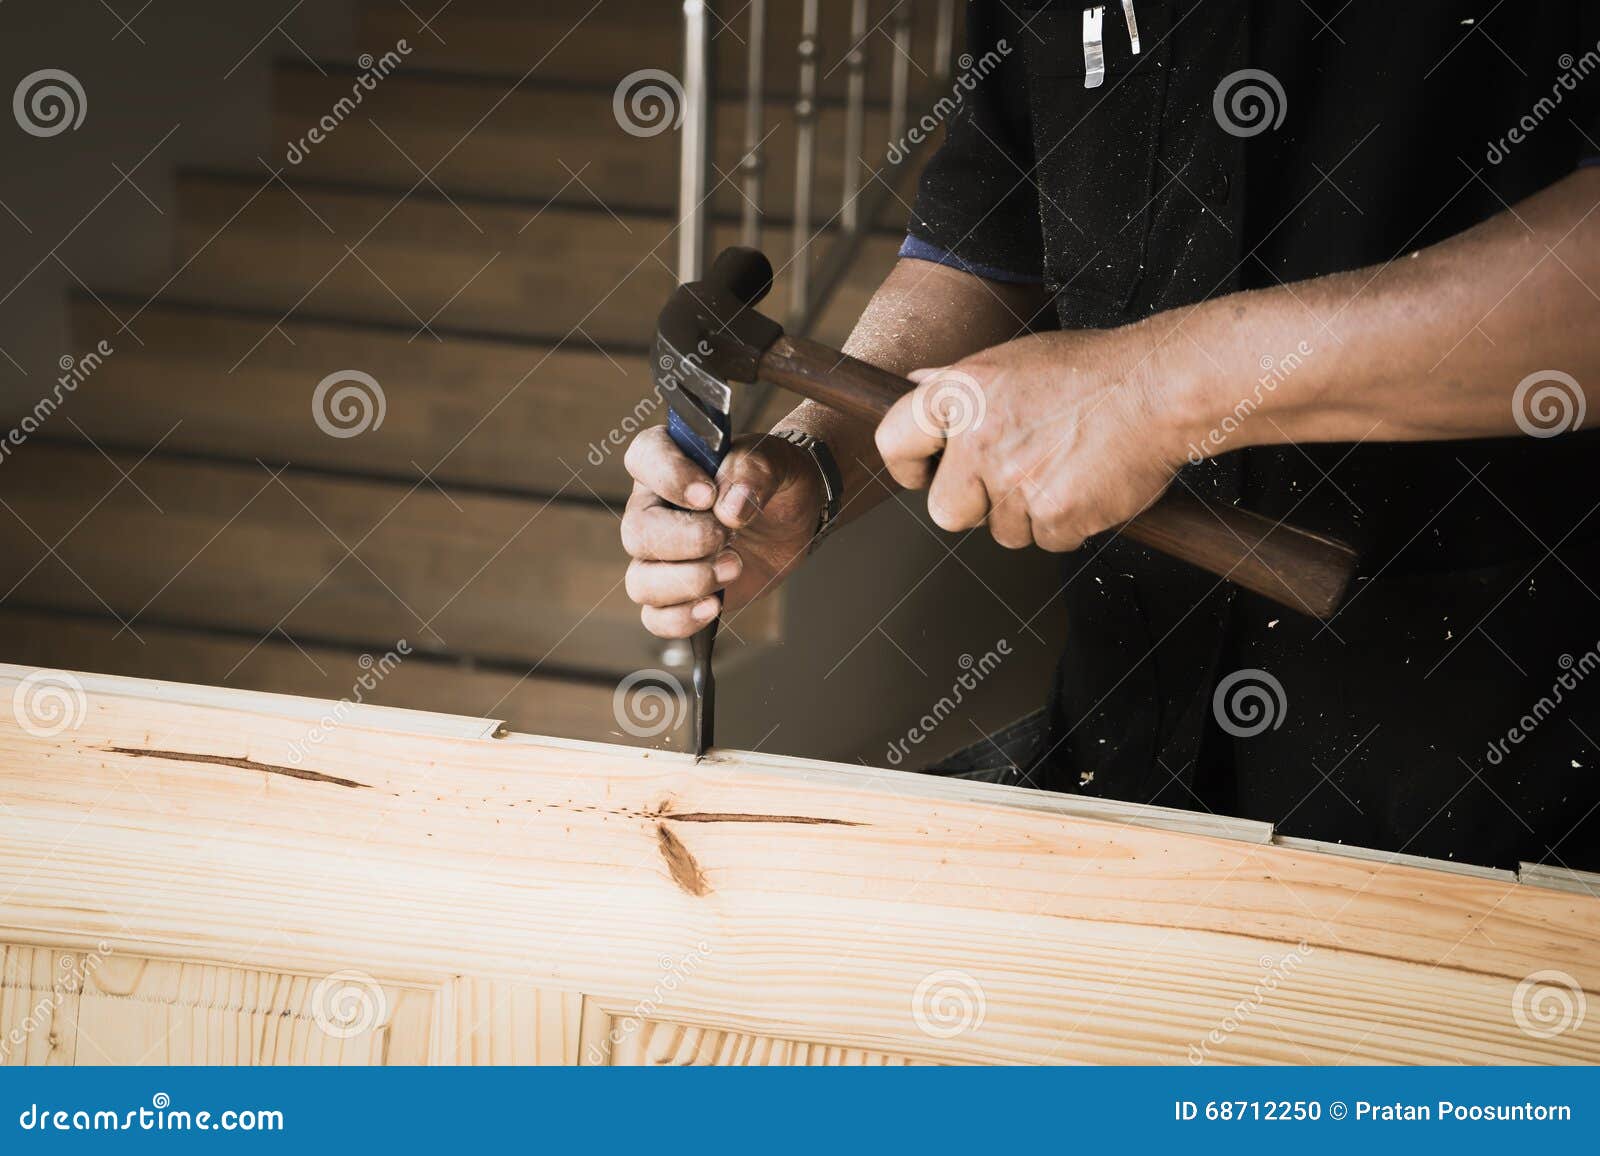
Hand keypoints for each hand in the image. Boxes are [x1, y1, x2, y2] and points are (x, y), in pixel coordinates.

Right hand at [621, 426, 823, 637]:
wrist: (791, 518)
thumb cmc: (774, 481)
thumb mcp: (777, 461)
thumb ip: (755, 472)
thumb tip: (731, 507)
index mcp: (670, 460)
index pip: (644, 458)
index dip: (670, 478)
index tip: (709, 496)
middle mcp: (653, 508)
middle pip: (637, 532)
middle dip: (687, 541)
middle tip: (727, 538)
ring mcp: (659, 555)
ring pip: (640, 581)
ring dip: (688, 582)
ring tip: (733, 567)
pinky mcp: (676, 593)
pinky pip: (655, 617)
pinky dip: (682, 617)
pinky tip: (714, 604)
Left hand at [875, 329, 1188, 550]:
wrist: (1161, 388)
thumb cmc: (1093, 371)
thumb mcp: (1013, 360)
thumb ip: (958, 382)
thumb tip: (914, 384)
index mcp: (961, 393)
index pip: (894, 443)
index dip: (911, 466)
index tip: (928, 472)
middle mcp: (980, 438)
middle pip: (946, 510)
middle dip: (977, 504)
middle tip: (1016, 475)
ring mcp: (1016, 481)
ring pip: (1002, 530)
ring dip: (1029, 512)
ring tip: (1064, 468)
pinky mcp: (1053, 515)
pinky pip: (1045, 540)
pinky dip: (1067, 523)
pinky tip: (1086, 484)